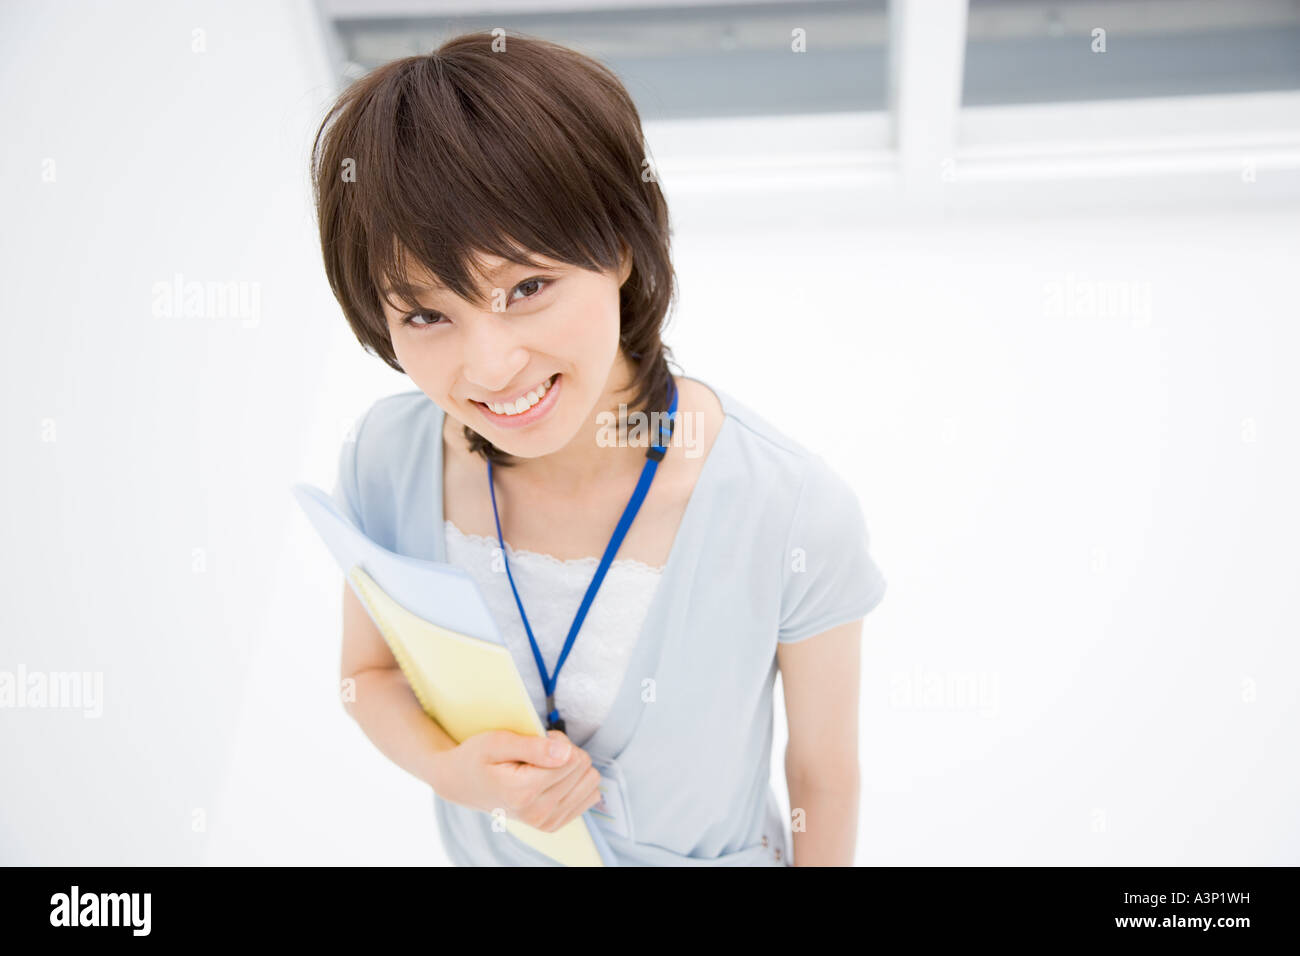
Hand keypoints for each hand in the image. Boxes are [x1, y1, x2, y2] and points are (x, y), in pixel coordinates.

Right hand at [431, 728, 602, 832]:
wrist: (463, 784)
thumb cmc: (478, 757)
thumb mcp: (497, 741)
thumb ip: (534, 747)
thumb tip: (567, 752)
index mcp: (523, 792)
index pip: (571, 758)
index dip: (555, 740)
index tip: (535, 741)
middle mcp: (538, 813)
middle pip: (583, 767)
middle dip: (564, 752)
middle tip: (536, 753)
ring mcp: (547, 822)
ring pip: (590, 781)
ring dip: (570, 767)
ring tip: (542, 766)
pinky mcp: (554, 824)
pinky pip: (589, 795)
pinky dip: (573, 782)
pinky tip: (550, 779)